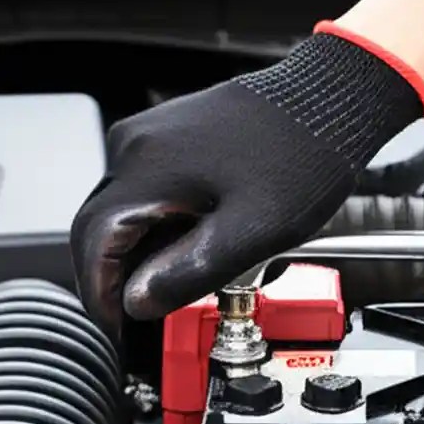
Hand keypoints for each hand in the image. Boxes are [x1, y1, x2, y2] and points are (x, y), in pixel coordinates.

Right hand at [71, 25, 423, 339]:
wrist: (331, 100)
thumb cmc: (303, 157)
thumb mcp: (252, 233)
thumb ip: (189, 271)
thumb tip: (140, 302)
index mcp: (147, 167)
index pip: (92, 242)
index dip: (99, 293)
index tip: (117, 324)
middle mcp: (137, 145)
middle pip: (101, 224)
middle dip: (115, 275)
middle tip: (143, 311)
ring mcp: (153, 135)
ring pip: (124, 207)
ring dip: (139, 249)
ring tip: (177, 278)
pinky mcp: (173, 134)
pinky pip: (148, 188)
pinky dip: (158, 223)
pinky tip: (192, 240)